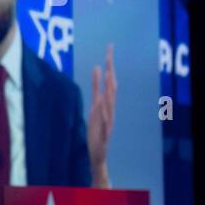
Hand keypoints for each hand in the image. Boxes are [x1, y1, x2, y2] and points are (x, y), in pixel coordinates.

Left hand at [88, 44, 115, 186]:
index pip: (107, 82)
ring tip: (107, 73)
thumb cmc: (95, 131)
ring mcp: (108, 119)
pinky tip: (103, 103)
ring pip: (110, 101)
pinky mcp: (104, 130)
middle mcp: (108, 109)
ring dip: (108, 87)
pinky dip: (104, 111)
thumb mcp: (93, 109)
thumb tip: (97, 76)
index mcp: (104, 104)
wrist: (98, 153)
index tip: (108, 51)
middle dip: (110, 70)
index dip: (108, 66)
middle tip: (109, 53)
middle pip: (111, 86)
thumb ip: (96, 93)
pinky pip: (105, 119)